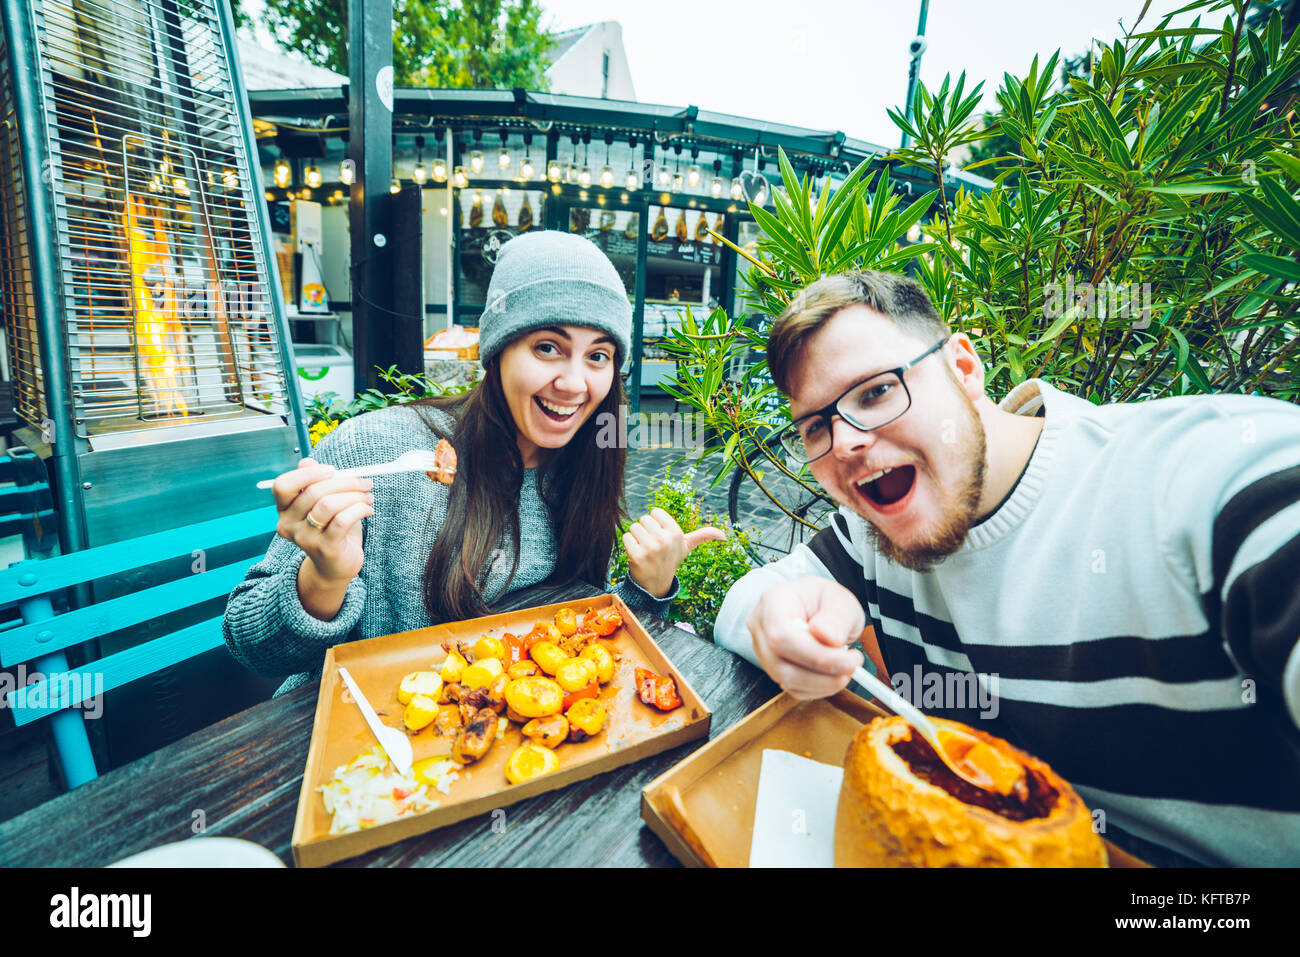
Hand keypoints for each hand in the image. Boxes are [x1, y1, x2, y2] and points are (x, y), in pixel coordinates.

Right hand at [271, 457, 373, 584]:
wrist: (336, 565)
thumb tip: (308, 461)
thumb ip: (314, 482)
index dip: (307, 474)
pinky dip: (359, 509)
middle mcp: (289, 524)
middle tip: (365, 482)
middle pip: (313, 492)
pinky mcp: (325, 548)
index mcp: (284, 510)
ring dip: (355, 495)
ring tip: (368, 497)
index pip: (283, 486)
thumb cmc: (330, 528)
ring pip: (329, 504)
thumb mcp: (322, 503)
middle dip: (345, 482)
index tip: (332, 470)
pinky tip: (368, 509)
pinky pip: (343, 520)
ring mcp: (305, 538)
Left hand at [623, 507, 725, 598]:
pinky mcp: (636, 555)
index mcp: (676, 533)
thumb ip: (703, 536)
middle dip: (645, 530)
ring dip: (636, 537)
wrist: (656, 583)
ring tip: (644, 549)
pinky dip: (628, 544)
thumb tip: (724, 535)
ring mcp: (650, 548)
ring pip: (634, 527)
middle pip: (643, 519)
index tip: (660, 536)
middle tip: (652, 545)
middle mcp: (665, 539)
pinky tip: (636, 554)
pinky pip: (626, 537)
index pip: (655, 512)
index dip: (655, 523)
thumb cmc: (671, 559)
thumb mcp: (687, 547)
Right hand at [746, 577, 864, 699]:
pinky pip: (793, 688)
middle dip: (822, 672)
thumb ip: (836, 617)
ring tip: (846, 668)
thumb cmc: (824, 600)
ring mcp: (762, 649)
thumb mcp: (840, 600)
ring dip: (823, 683)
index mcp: (773, 602)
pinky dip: (818, 688)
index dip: (814, 655)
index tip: (846, 660)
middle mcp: (761, 627)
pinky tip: (833, 675)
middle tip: (852, 666)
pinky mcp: (772, 668)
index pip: (782, 636)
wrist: (816, 607)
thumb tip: (829, 637)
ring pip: (786, 680)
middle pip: (780, 663)